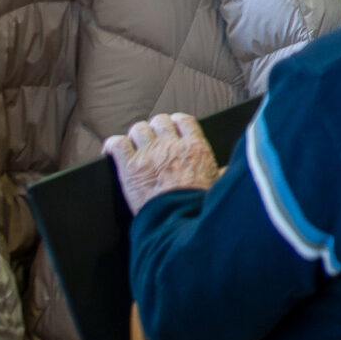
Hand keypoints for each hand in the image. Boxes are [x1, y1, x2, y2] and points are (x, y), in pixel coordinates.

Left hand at [104, 113, 220, 211]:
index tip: (172, 128)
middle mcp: (172, 145)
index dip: (175, 122)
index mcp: (195, 147)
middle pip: (159, 121)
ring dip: (135, 136)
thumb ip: (222, 172)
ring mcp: (150, 154)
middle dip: (154, 129)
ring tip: (133, 146)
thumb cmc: (199, 206)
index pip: (183, 120)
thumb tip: (230, 170)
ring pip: (138, 129)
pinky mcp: (130, 167)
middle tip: (151, 141)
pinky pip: (116, 144)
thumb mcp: (218, 184)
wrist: (179, 219)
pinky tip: (110, 151)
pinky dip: (111, 145)